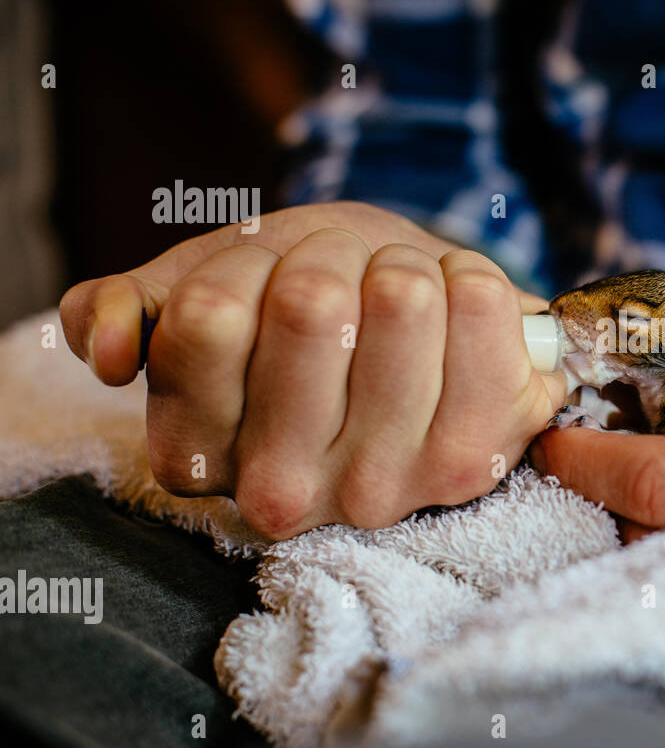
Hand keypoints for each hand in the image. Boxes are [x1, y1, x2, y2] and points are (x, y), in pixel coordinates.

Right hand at [60, 202, 567, 537]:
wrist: (421, 332)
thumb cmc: (307, 304)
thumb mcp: (204, 287)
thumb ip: (127, 307)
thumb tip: (101, 347)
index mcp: (198, 455)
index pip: (207, 317)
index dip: (249, 262)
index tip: (273, 274)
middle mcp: (289, 494)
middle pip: (311, 303)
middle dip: (330, 253)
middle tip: (345, 279)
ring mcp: (390, 485)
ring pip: (401, 296)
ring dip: (403, 264)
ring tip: (400, 299)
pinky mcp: (478, 454)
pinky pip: (478, 301)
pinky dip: (469, 274)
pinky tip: (456, 316)